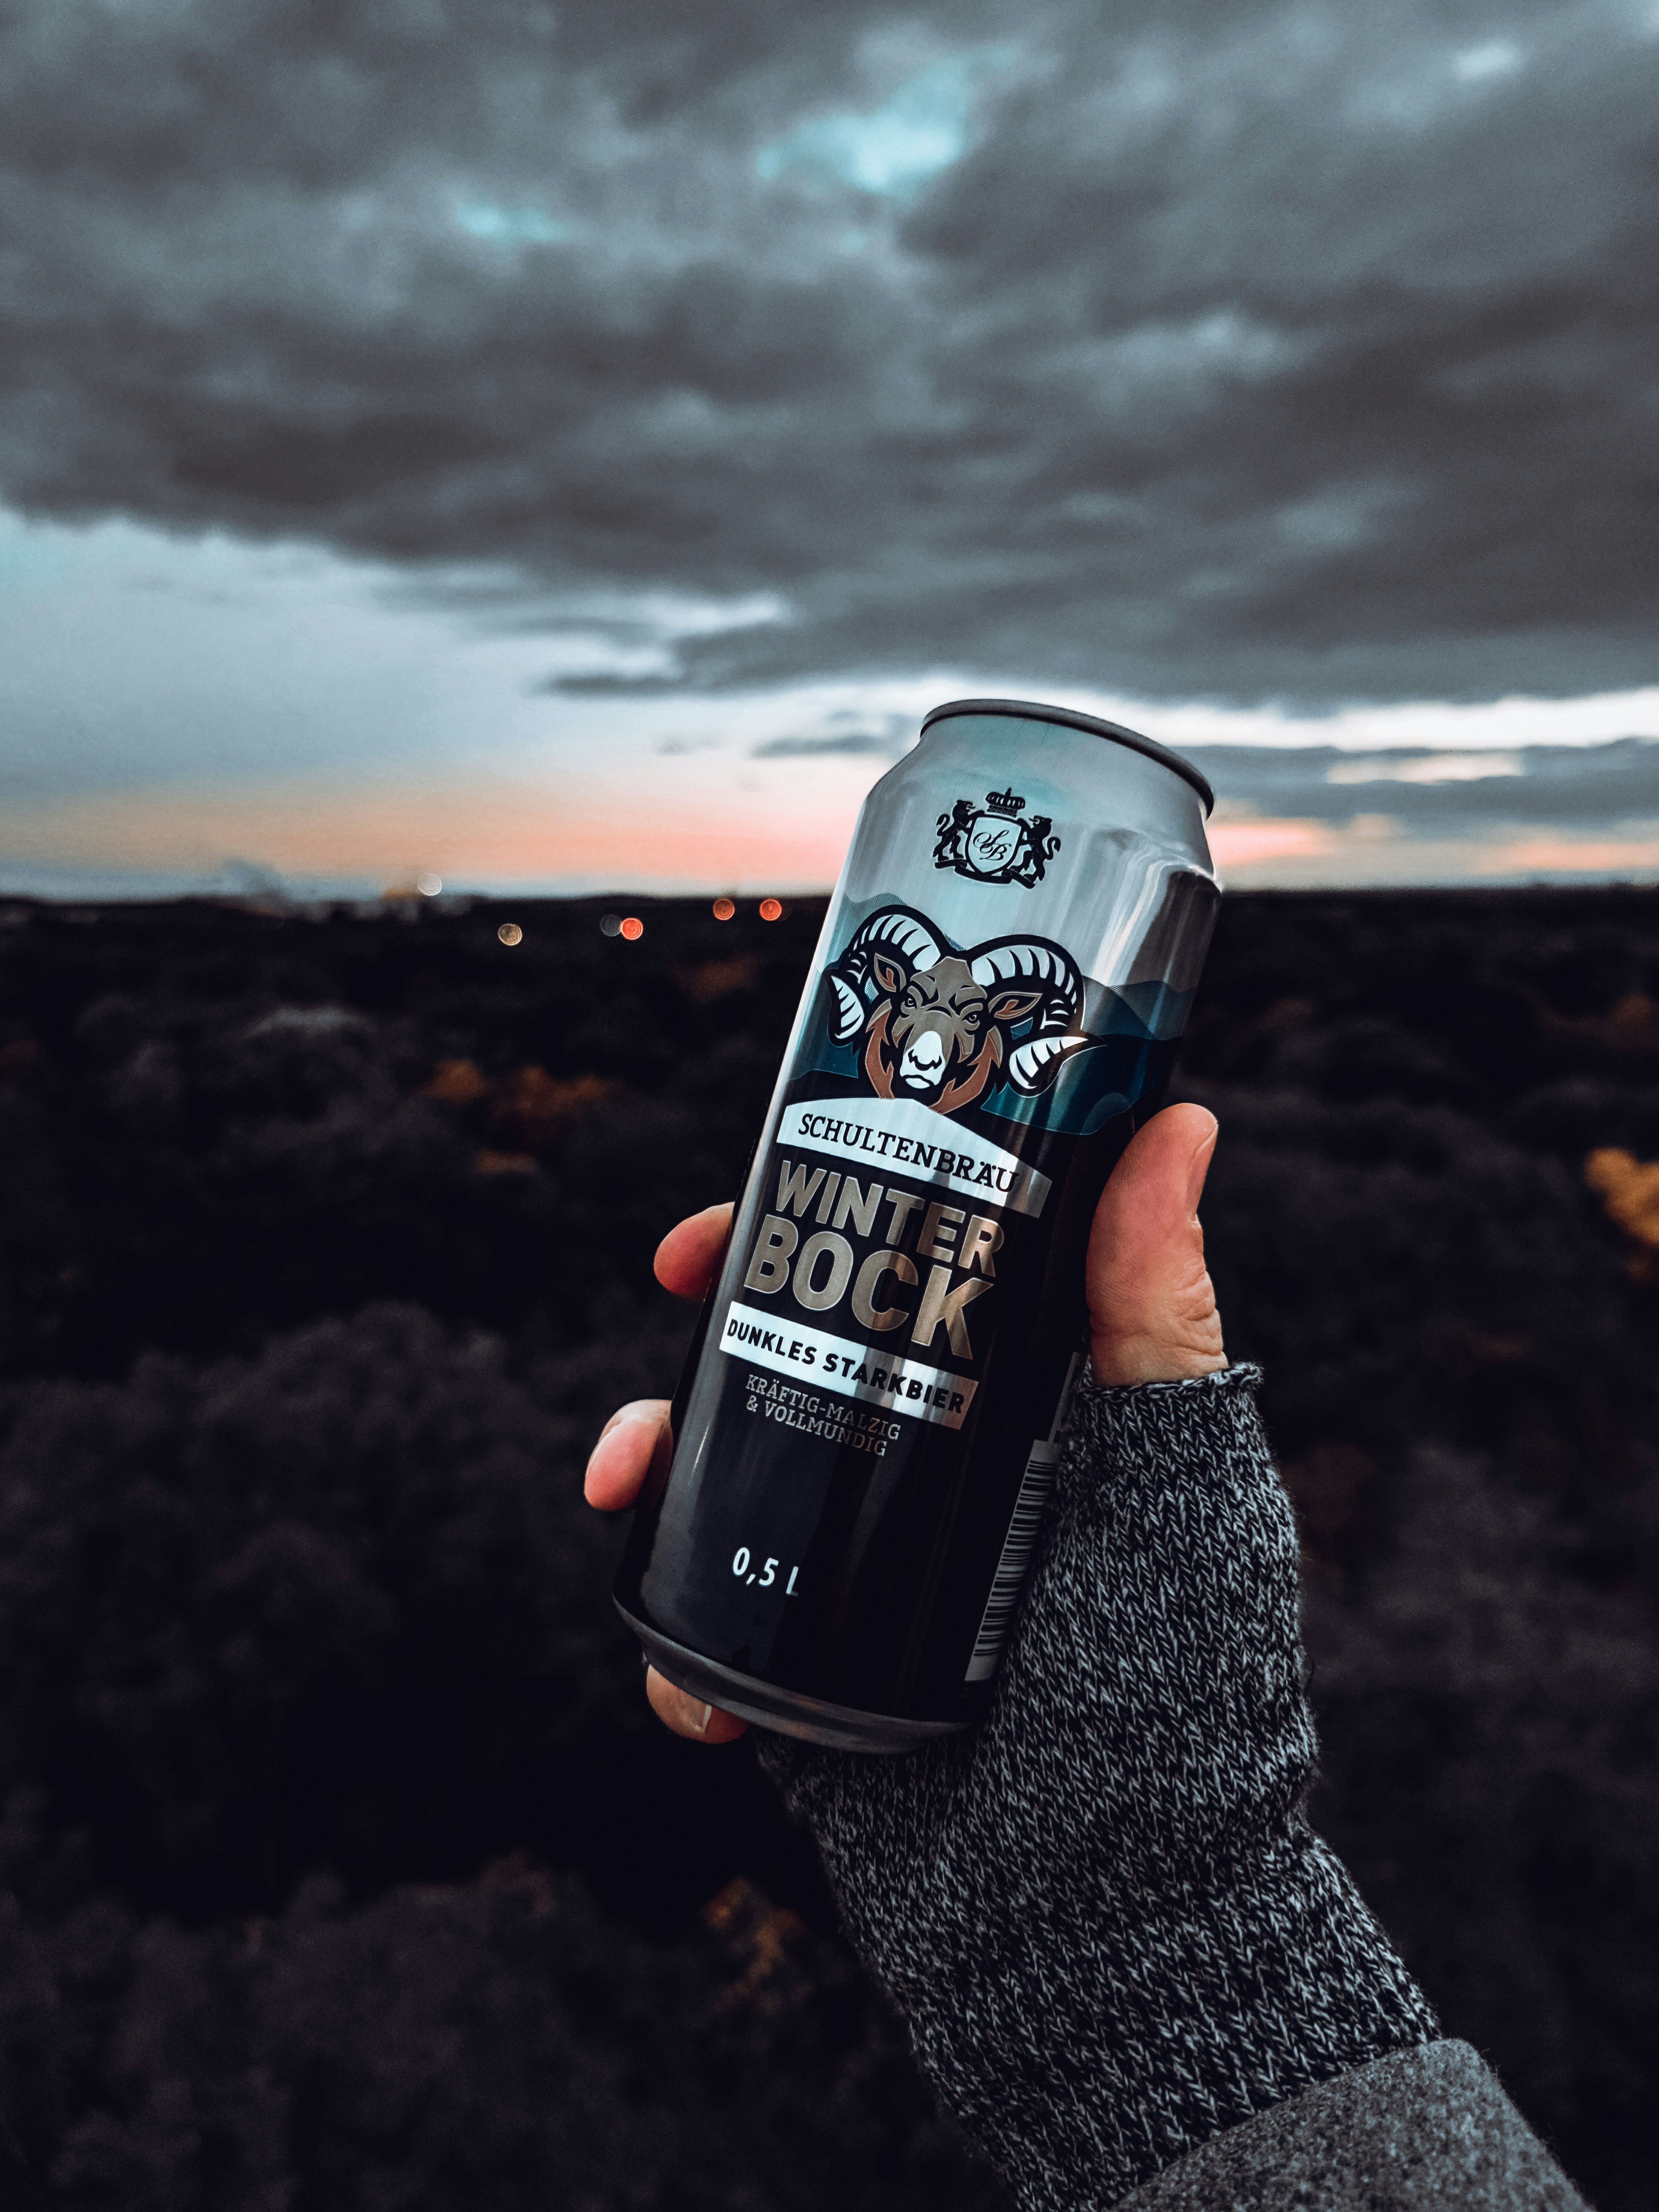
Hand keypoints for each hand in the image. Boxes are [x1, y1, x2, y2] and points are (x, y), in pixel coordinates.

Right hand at [583, 1104, 1225, 1742]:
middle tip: (668, 1309)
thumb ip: (1162, 1326)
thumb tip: (1180, 1126)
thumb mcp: (1184, 1502)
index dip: (826, 1215)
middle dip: (711, 1324)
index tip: (750, 1196)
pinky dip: (672, 1644)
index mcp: (1022, 1421)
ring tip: (622, 1487)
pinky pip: (706, 1630)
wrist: (1115, 1946)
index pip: (914, 1280)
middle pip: (797, 1355)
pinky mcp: (805, 1681)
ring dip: (653, 1463)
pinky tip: (693, 1683)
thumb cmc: (1186, 1721)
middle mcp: (935, 1481)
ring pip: (725, 1480)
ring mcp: (861, 1579)